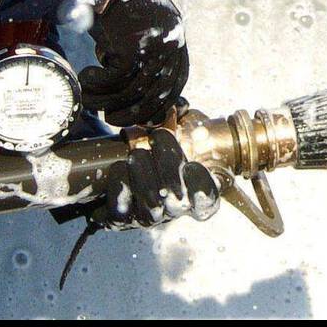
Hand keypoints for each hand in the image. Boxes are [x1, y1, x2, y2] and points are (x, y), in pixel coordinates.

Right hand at [81, 0, 187, 126]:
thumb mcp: (138, 27)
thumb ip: (141, 52)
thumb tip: (132, 88)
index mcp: (176, 37)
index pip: (176, 81)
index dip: (159, 102)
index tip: (142, 115)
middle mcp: (171, 42)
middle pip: (155, 92)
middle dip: (132, 111)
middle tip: (111, 119)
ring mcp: (154, 45)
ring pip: (132, 90)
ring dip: (106, 101)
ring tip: (90, 101)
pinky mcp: (133, 46)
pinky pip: (114, 79)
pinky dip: (97, 84)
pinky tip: (85, 78)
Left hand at [97, 129, 219, 229]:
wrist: (127, 161)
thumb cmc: (159, 146)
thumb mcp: (176, 129)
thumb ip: (181, 117)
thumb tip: (176, 106)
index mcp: (195, 191)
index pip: (207, 201)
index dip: (202, 188)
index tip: (192, 165)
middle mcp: (174, 209)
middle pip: (177, 202)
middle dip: (168, 166)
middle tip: (159, 138)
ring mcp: (149, 217)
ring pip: (149, 210)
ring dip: (143, 178)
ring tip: (136, 154)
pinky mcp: (122, 219)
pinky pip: (120, 214)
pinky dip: (119, 190)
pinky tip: (118, 170)